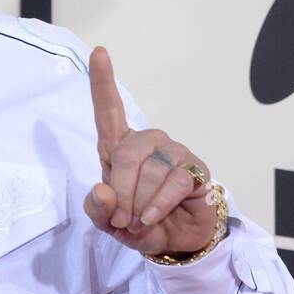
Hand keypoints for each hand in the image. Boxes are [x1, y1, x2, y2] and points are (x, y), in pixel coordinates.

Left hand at [82, 45, 218, 256]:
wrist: (175, 242)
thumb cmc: (138, 222)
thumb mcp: (108, 222)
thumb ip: (98, 209)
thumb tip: (102, 191)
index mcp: (118, 148)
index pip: (108, 110)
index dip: (102, 82)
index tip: (98, 52)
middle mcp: (147, 142)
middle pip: (126, 154)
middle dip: (120, 191)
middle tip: (121, 219)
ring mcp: (173, 152)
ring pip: (150, 171)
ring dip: (140, 203)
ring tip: (139, 221)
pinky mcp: (195, 168)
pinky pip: (174, 182)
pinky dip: (159, 205)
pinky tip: (152, 218)